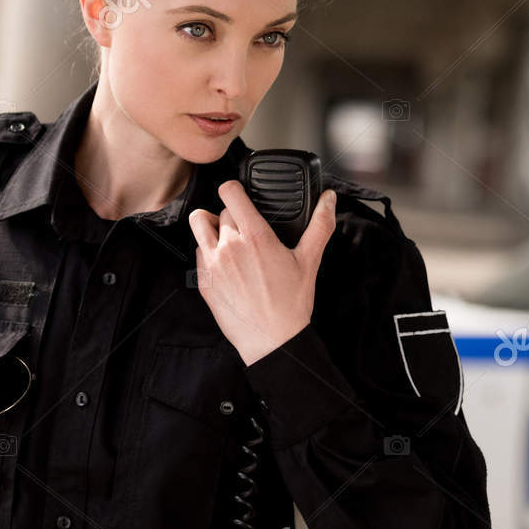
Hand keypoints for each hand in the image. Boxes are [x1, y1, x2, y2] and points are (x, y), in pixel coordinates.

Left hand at [188, 183, 336, 364]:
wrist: (271, 341)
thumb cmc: (291, 304)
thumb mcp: (309, 261)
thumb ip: (320, 226)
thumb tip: (329, 200)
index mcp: (255, 236)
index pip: (230, 192)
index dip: (234, 188)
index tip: (239, 193)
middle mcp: (230, 246)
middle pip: (220, 210)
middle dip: (232, 215)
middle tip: (246, 228)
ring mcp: (213, 263)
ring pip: (199, 225)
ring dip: (211, 226)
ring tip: (227, 238)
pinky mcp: (203, 280)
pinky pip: (198, 253)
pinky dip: (209, 252)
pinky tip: (226, 265)